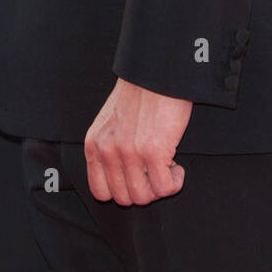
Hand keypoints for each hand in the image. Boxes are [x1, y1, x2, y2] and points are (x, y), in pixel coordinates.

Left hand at [84, 77, 191, 205]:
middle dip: (145, 190)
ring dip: (160, 188)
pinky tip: (177, 167)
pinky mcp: (154, 151)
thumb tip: (122, 178)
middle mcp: (108, 151)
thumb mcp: (109, 122)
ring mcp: (129, 152)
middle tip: (155, 173)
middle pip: (125, 198)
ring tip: (167, 169)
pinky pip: (165, 187)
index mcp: (94, 145)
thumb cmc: (138, 95)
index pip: (101, 192)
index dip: (122, 191)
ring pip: (144, 197)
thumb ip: (108, 148)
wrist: (155, 74)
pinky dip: (175, 182)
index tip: (137, 179)